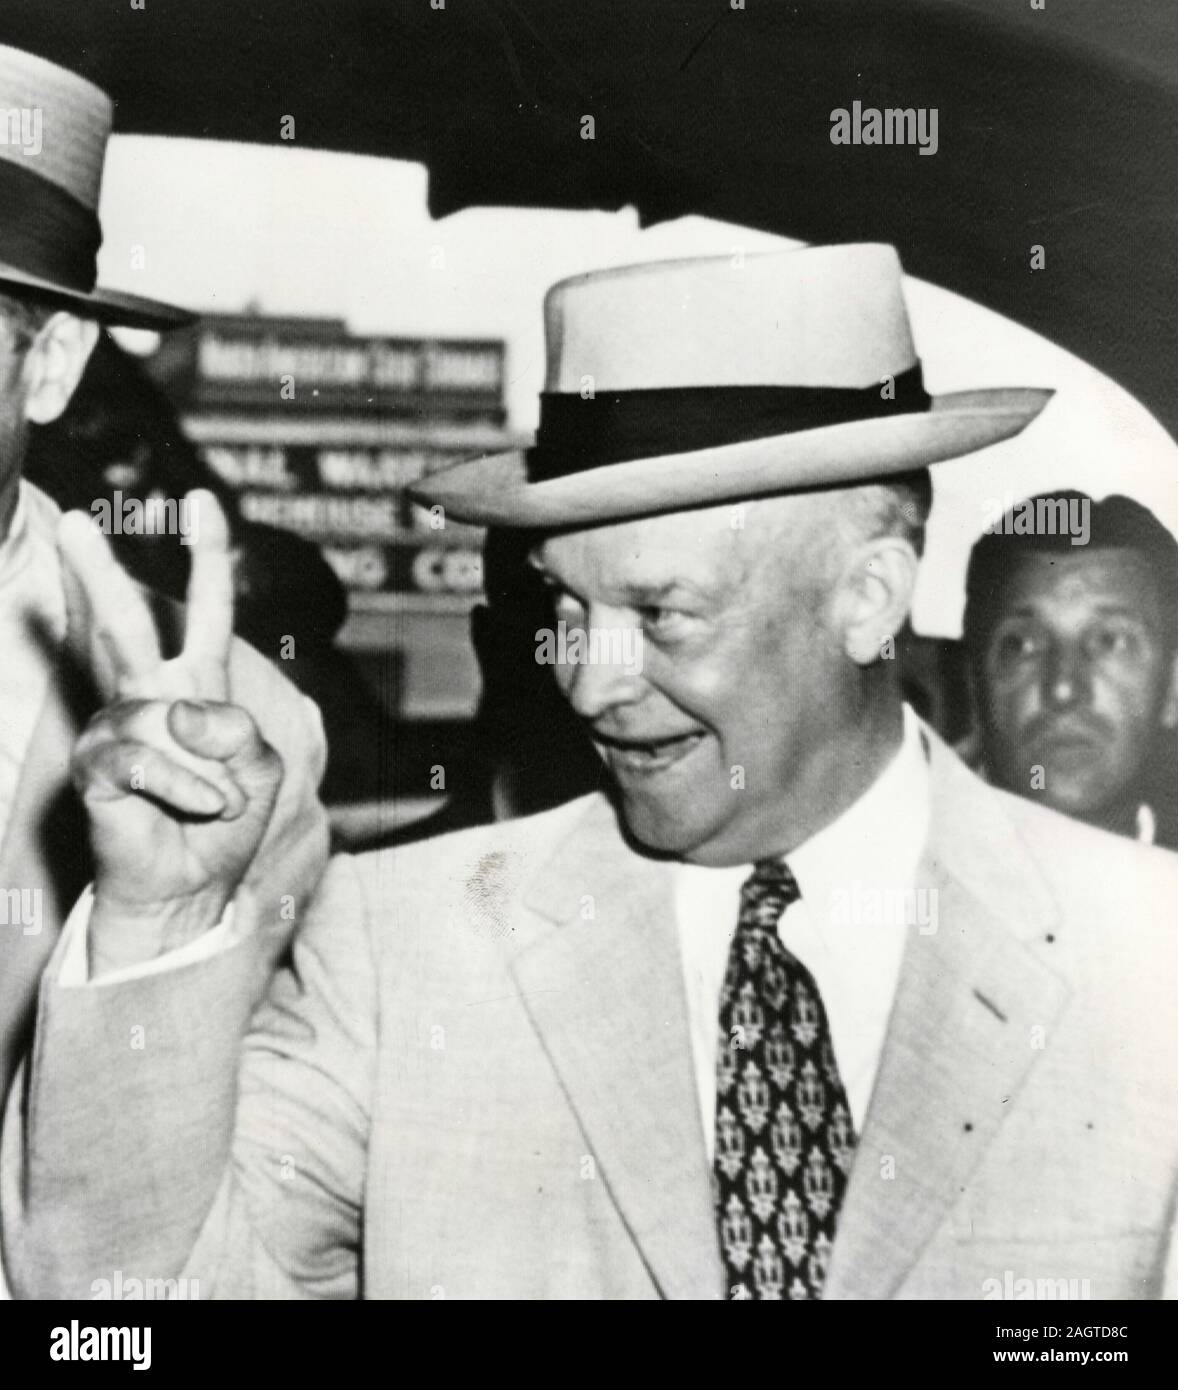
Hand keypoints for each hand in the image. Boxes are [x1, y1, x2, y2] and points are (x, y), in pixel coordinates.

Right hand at [59, 491, 283, 973]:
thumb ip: (238, 730)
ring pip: (160, 716)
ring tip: (213, 803)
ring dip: (207, 768)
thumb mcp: (261, 769)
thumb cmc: (223, 825)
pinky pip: (147, 759)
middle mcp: (152, 699)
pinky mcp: (96, 768)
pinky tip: (196, 808)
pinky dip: (187, 787)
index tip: (200, 501)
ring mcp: (118, 731)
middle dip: (102, 574)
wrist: (190, 888)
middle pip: (127, 626)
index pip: (208, 616)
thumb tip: (177, 711)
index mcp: (199, 688)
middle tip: (74, 520)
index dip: (206, 560)